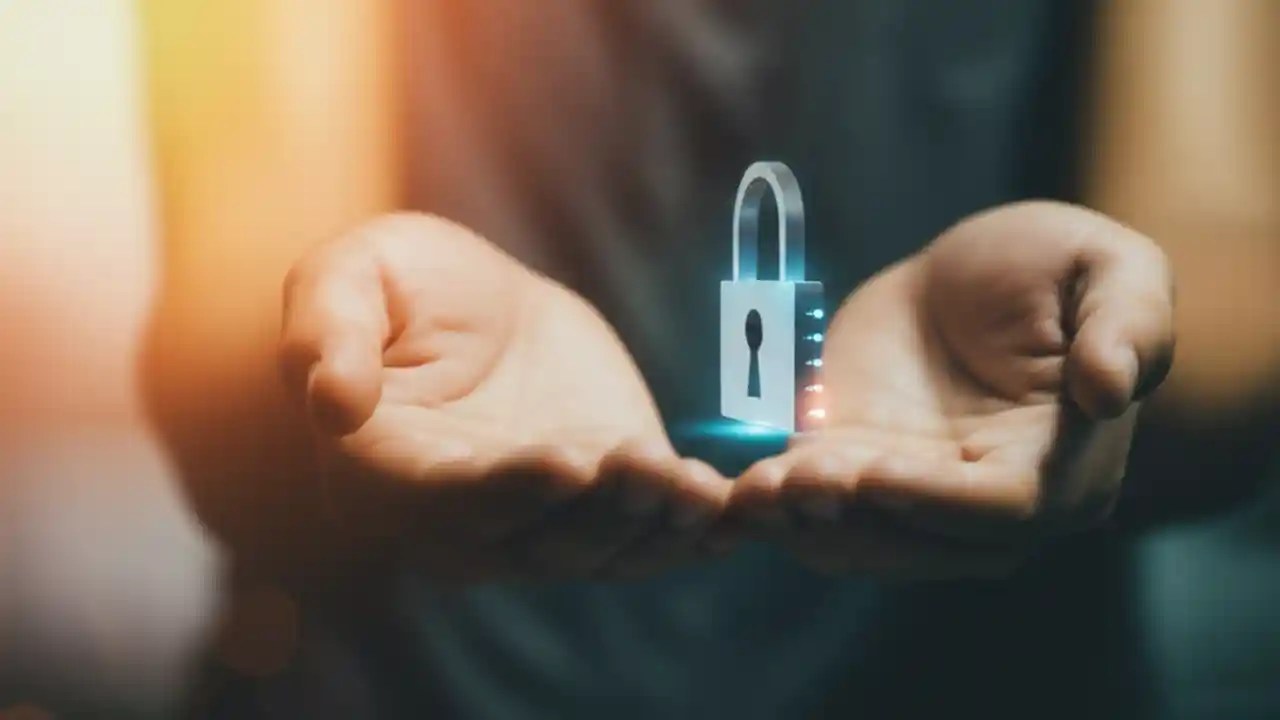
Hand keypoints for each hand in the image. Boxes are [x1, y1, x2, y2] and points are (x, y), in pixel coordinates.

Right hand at [280, 214, 731, 583]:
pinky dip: (688, 533)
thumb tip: (330, 402)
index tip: (562, 462)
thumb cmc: (399, 285)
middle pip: (533, 533)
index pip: (444, 496)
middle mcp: (463, 517)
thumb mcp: (350, 278)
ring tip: (699, 490)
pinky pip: (643, 534)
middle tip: (647, 470)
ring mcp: (537, 518)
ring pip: (596, 543)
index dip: (503, 488)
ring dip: (651, 524)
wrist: (475, 306)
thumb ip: (328, 331)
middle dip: (597, 508)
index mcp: (391, 469)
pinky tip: (731, 515)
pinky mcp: (600, 500)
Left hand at [730, 201, 1173, 578]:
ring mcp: (914, 503)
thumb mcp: (1113, 270)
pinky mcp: (856, 479)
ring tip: (750, 488)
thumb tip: (1113, 390)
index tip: (870, 471)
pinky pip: (812, 511)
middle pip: (914, 539)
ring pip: (854, 537)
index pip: (1000, 510)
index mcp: (1060, 473)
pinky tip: (730, 488)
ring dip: (799, 520)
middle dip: (846, 515)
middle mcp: (986, 512)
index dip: (932, 498)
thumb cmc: (1059, 270)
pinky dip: (772, 507)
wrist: (975, 276)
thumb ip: (1128, 326)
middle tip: (786, 481)